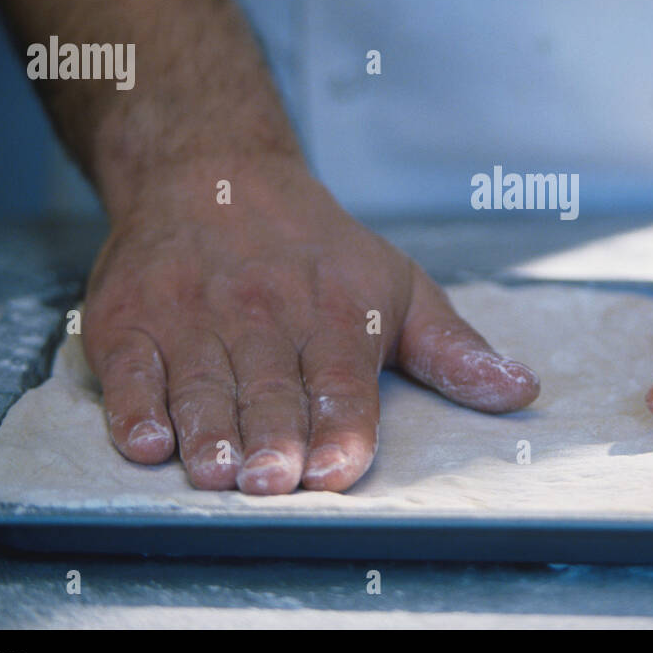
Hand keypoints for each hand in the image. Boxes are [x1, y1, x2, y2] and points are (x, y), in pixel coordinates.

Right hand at [82, 154, 539, 493]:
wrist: (212, 172)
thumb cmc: (318, 248)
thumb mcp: (400, 285)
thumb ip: (454, 349)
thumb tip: (521, 390)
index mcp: (337, 313)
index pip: (342, 380)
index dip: (341, 426)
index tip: (339, 468)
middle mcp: (266, 314)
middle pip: (271, 389)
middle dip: (272, 438)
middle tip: (272, 481)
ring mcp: (194, 317)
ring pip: (202, 384)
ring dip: (208, 430)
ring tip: (215, 472)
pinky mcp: (133, 318)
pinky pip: (131, 367)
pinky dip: (135, 405)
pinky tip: (146, 439)